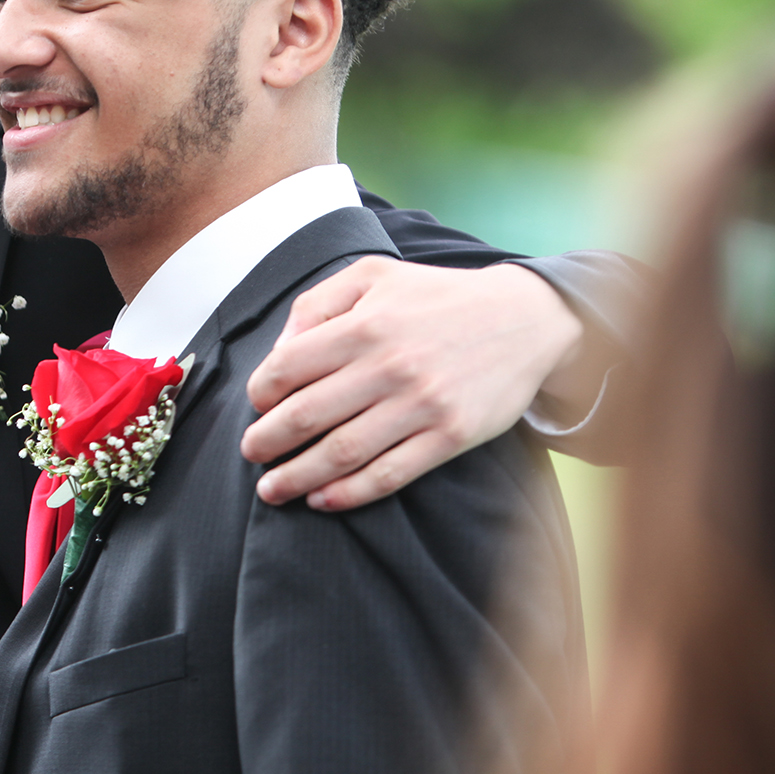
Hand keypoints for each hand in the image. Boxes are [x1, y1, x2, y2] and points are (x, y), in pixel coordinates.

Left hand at [242, 259, 583, 509]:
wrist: (523, 319)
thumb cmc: (436, 297)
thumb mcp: (372, 275)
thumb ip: (317, 303)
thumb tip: (279, 349)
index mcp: (364, 324)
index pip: (288, 367)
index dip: (261, 392)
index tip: (257, 405)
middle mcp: (389, 366)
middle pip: (306, 416)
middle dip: (266, 441)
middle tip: (250, 452)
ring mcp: (421, 405)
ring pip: (343, 452)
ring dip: (298, 476)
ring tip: (271, 489)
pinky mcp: (450, 435)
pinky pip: (390, 474)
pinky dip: (350, 493)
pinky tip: (323, 498)